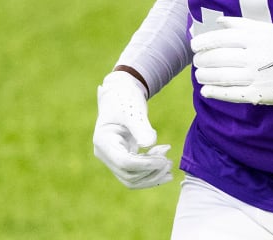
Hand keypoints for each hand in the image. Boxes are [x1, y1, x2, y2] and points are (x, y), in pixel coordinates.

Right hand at [93, 71, 172, 188]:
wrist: (121, 92)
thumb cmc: (125, 97)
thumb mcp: (133, 110)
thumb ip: (141, 127)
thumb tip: (149, 144)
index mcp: (103, 141)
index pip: (125, 162)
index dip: (146, 165)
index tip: (165, 159)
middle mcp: (104, 153)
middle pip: (128, 176)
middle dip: (151, 172)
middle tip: (169, 161)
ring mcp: (112, 157)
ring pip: (132, 179)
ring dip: (152, 175)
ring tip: (169, 163)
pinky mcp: (121, 158)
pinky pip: (135, 173)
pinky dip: (151, 171)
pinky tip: (164, 160)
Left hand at [191, 16, 272, 104]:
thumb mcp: (268, 29)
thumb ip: (241, 24)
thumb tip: (217, 22)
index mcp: (255, 38)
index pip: (219, 39)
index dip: (202, 42)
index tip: (195, 45)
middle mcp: (254, 57)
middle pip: (217, 58)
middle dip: (201, 59)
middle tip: (197, 60)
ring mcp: (256, 77)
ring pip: (220, 76)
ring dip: (204, 75)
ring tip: (200, 74)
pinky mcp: (259, 94)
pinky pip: (231, 94)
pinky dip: (215, 92)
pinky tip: (206, 90)